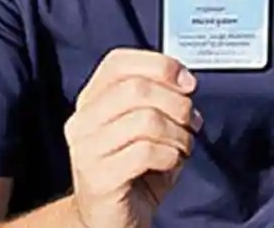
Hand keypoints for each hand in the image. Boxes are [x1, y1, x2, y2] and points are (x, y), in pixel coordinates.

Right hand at [64, 49, 201, 227]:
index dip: (159, 65)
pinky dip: (170, 155)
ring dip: (178, 133)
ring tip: (182, 146)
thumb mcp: (147, 125)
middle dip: (177, 103)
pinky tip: (171, 163)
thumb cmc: (135, 168)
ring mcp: (86, 151)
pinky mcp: (99, 179)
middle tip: (191, 121)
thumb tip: (186, 83)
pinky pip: (145, 152)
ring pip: (145, 120)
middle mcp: (82, 122)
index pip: (118, 62)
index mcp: (91, 100)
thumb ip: (160, 98)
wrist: (114, 219)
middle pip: (136, 89)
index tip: (188, 83)